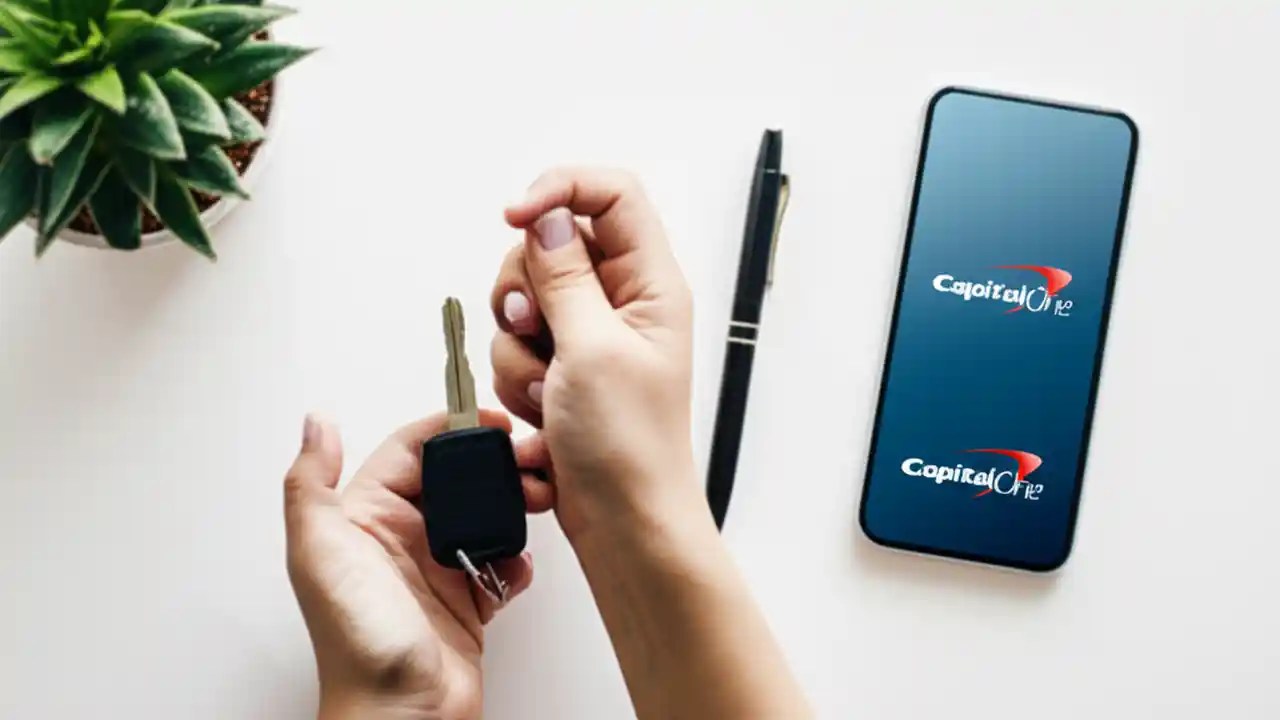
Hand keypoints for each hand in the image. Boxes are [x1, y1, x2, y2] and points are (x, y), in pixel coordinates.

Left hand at [284, 412, 547, 719]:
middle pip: (456, 478)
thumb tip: (317, 421)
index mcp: (364, 518)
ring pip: (483, 515)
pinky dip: (516, 558)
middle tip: (529, 458)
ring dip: (513, 503)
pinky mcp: (467, 602)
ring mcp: (436, 570)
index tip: (490, 421)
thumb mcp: (320, 550)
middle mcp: (400, 540)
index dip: (452, 428)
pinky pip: (500, 563)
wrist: (404, 716)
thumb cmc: (358, 643)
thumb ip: (312, 481)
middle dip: (494, 462)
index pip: (411, 449)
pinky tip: (517, 564)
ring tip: (536, 502)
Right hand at [490, 167, 705, 542]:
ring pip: (524, 298)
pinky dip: (517, 375)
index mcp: (651, 283)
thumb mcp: (593, 349)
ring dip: (519, 345)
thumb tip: (546, 218)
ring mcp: (590, 336)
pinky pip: (516, 344)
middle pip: (551, 244)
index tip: (514, 216)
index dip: (559, 190)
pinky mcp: (564, 368)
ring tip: (550, 388)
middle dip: (526, 288)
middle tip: (539, 329)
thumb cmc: (629, 446)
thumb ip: (564, 275)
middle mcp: (622, 301)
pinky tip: (543, 410)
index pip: (611, 194)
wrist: (623, 522)